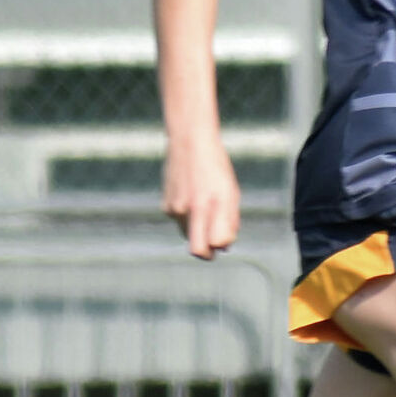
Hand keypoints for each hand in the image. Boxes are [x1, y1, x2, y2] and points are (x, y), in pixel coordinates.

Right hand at [163, 132, 239, 257]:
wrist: (189, 142)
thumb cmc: (215, 168)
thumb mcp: (230, 192)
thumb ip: (230, 220)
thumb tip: (224, 247)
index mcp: (212, 204)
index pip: (215, 243)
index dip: (221, 247)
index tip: (223, 243)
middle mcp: (192, 208)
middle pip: (196, 250)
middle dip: (206, 254)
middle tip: (213, 249)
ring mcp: (176, 208)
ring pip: (188, 235)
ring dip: (197, 230)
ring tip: (204, 206)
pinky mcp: (166, 206)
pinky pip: (180, 222)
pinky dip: (188, 217)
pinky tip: (191, 196)